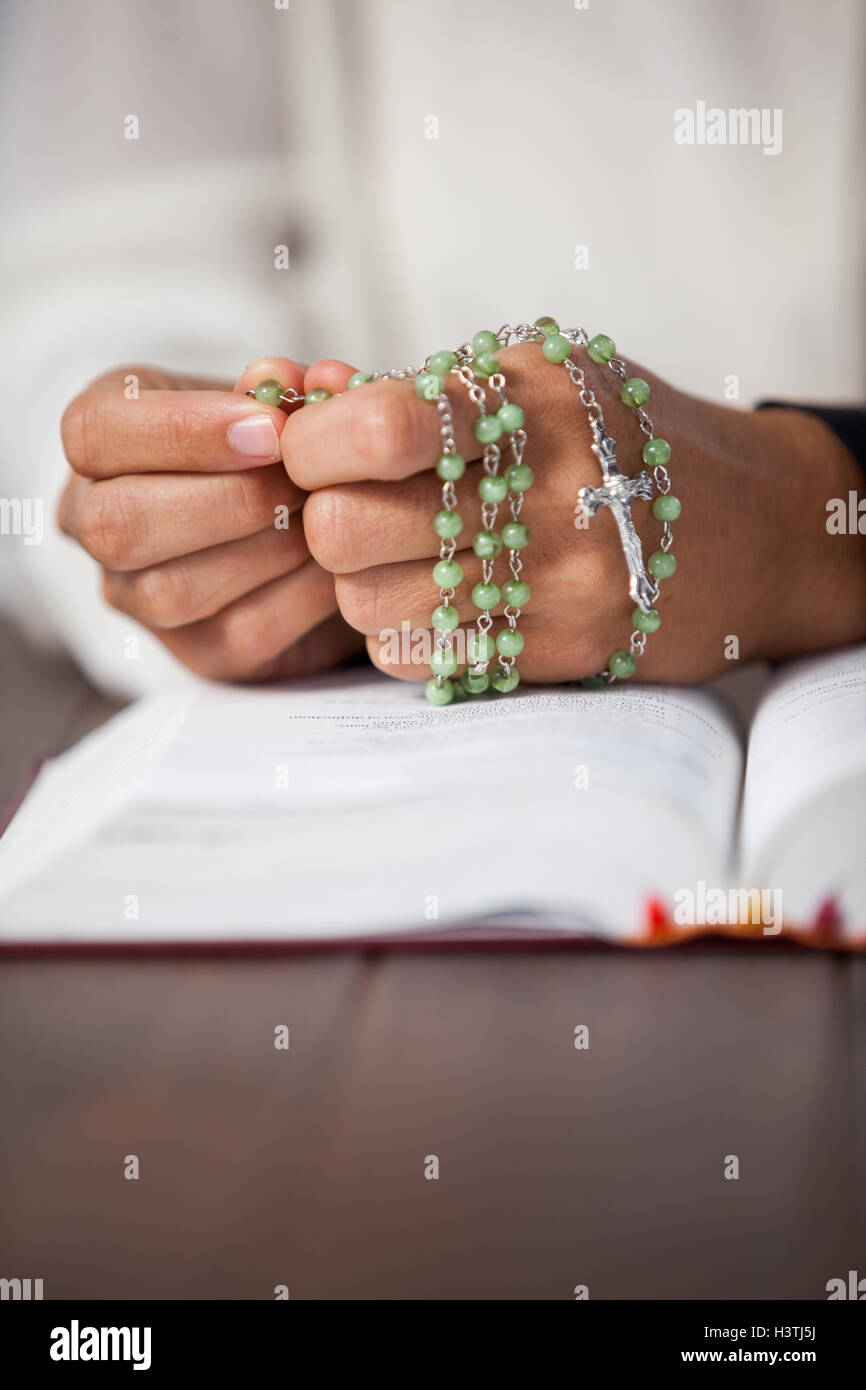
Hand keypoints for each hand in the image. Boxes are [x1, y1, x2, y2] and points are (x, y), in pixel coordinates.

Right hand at [58, 359, 363, 679]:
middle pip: (119, 525)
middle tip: (303, 481)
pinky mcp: (199, 653)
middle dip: (226, 500)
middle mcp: (92, 523)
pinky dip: (301, 595)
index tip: (270, 427)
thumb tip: (292, 382)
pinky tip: (338, 564)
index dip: (181, 431)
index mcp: (99, 441)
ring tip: (324, 518)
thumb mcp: (270, 398)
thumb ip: (280, 386)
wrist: (315, 519)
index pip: (95, 434)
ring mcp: (136, 598)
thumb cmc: (274, 443)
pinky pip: (240, 633)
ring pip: (170, 591)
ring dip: (265, 550)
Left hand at [283, 346, 865, 684]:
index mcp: (532, 398)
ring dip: (362, 581)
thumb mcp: (543, 381)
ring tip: (407, 556)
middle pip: (345, 528)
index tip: (317, 452)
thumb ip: (424, 394)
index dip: (310, 447)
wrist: (760, 529)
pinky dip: (404, 630)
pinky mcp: (562, 649)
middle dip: (327, 518)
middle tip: (359, 508)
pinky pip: (417, 656)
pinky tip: (444, 600)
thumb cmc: (626, 443)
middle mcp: (546, 490)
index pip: (368, 431)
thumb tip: (299, 406)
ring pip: (367, 602)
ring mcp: (557, 580)